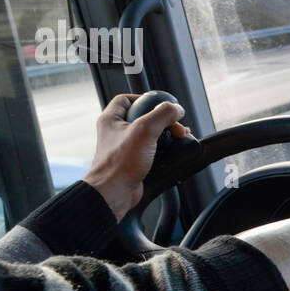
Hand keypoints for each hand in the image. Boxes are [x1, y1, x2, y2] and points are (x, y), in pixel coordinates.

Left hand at [83, 94, 190, 220]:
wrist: (115, 192)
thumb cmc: (119, 164)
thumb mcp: (144, 130)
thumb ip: (162, 115)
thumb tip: (176, 109)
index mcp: (111, 119)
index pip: (126, 99)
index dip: (144, 98)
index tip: (160, 103)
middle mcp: (117, 132)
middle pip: (144, 117)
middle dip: (163, 120)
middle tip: (175, 125)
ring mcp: (126, 147)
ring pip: (150, 134)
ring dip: (166, 135)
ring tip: (178, 137)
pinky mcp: (135, 161)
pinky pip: (153, 150)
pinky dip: (164, 150)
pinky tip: (172, 152)